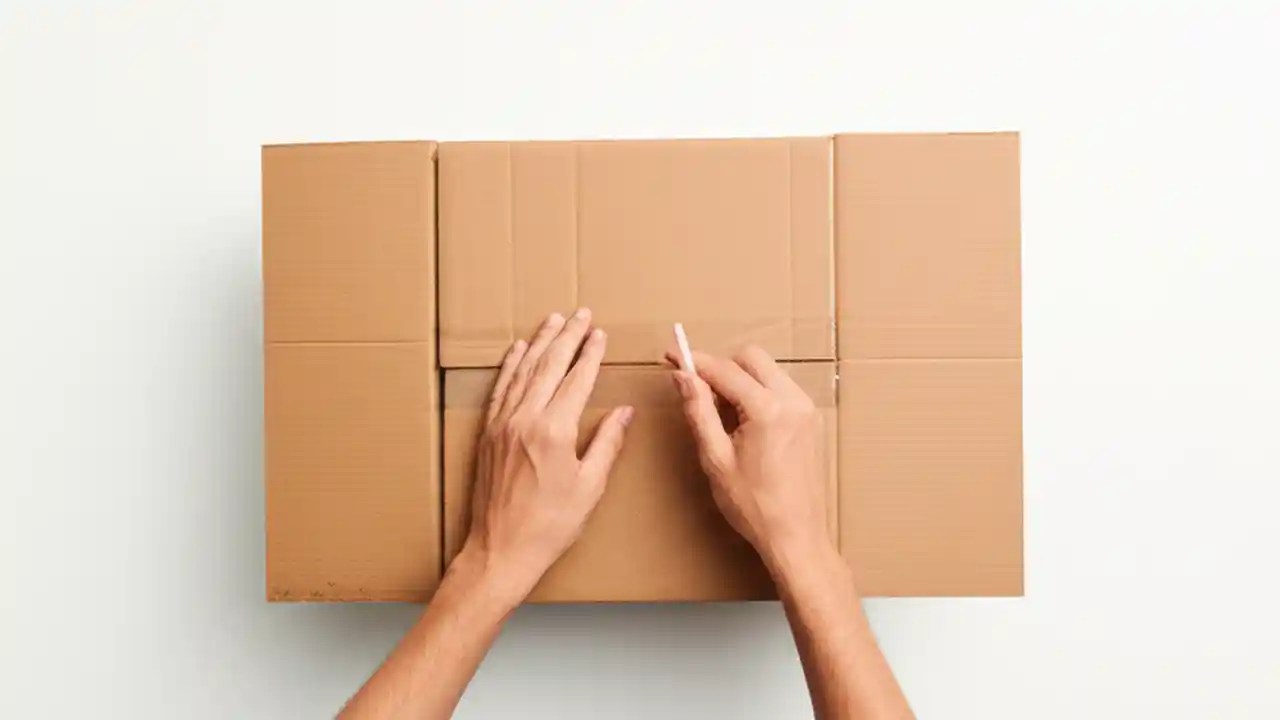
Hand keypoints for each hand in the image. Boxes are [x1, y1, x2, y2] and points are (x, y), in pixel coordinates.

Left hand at [460, 309, 634, 601]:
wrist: (501, 550)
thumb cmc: (550, 525)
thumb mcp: (590, 487)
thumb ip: (607, 443)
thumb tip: (623, 412)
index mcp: (555, 431)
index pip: (577, 379)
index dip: (591, 354)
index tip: (600, 333)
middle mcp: (526, 419)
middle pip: (550, 366)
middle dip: (568, 336)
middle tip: (581, 313)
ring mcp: (503, 424)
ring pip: (523, 371)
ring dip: (540, 342)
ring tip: (553, 320)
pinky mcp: (488, 433)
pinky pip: (500, 389)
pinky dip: (511, 366)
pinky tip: (518, 349)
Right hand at [670, 346, 829, 570]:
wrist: (797, 536)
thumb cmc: (754, 506)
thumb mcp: (716, 459)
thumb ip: (699, 411)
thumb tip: (682, 376)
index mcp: (768, 410)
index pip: (724, 369)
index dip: (695, 360)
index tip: (672, 354)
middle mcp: (793, 401)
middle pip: (751, 358)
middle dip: (721, 366)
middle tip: (697, 388)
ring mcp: (807, 409)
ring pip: (769, 370)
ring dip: (741, 378)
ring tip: (721, 412)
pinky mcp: (812, 420)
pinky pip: (782, 389)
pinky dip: (760, 392)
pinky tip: (745, 421)